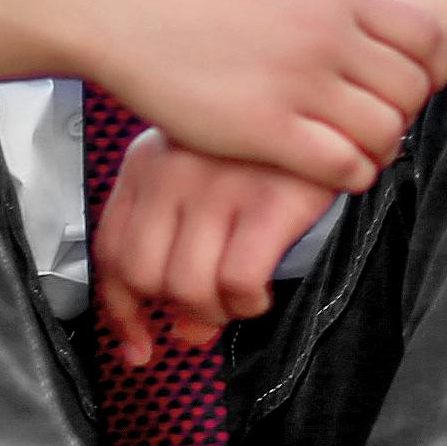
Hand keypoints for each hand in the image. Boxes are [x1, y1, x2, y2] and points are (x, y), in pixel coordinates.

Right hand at [77, 0, 446, 194]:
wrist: (130, 15)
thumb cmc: (202, 8)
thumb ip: (336, 21)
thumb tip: (380, 53)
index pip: (428, 39)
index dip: (429, 73)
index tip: (409, 91)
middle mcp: (326, 36)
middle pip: (413, 91)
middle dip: (403, 117)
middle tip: (373, 129)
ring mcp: (298, 82)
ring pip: (386, 131)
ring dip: (377, 151)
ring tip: (351, 153)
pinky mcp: (266, 128)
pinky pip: (344, 165)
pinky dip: (350, 176)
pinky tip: (329, 172)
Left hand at [93, 138, 342, 370]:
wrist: (334, 103)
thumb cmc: (270, 148)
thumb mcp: (206, 179)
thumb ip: (181, 247)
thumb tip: (184, 329)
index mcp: (147, 163)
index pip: (111, 251)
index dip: (121, 311)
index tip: (137, 342)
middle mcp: (173, 172)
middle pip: (144, 276)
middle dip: (175, 311)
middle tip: (204, 320)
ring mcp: (219, 186)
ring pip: (188, 287)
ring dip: (215, 313)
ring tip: (239, 302)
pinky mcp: (270, 201)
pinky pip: (238, 281)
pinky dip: (247, 303)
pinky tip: (261, 293)